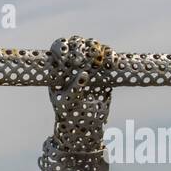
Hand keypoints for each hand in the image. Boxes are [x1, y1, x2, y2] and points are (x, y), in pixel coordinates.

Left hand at [48, 36, 112, 153]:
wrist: (85, 125)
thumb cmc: (69, 114)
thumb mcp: (67, 103)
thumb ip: (74, 89)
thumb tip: (84, 75)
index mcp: (58, 69)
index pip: (58, 49)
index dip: (61, 48)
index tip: (64, 56)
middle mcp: (73, 64)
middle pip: (78, 45)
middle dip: (82, 47)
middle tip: (84, 58)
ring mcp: (88, 66)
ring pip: (93, 49)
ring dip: (97, 49)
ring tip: (100, 57)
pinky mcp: (103, 72)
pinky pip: (108, 60)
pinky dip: (110, 57)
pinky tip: (111, 60)